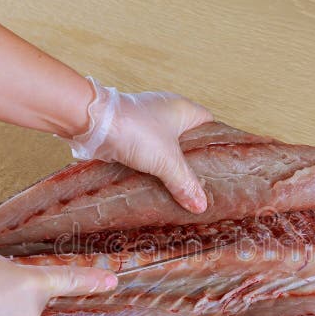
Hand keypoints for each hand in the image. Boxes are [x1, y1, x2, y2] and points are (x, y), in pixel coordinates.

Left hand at [67, 77, 213, 213]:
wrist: (92, 123)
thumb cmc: (135, 130)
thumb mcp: (166, 161)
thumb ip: (185, 183)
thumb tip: (201, 206)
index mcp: (183, 109)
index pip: (210, 125)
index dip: (217, 143)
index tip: (222, 165)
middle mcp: (166, 112)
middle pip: (188, 140)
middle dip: (193, 161)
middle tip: (203, 183)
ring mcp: (146, 123)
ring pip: (166, 148)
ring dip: (170, 166)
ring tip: (182, 188)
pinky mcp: (129, 135)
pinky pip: (147, 154)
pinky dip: (152, 167)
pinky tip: (157, 184)